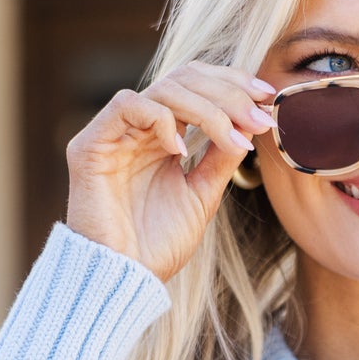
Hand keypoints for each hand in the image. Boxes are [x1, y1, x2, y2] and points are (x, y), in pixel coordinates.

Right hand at [65, 62, 276, 281]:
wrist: (125, 280)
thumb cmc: (158, 246)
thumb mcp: (202, 196)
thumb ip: (221, 158)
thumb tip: (251, 122)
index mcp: (161, 137)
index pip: (195, 87)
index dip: (232, 84)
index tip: (267, 98)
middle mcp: (138, 129)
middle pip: (183, 79)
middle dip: (228, 93)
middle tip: (260, 117)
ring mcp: (114, 134)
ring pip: (163, 89)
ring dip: (207, 109)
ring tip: (233, 140)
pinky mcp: (91, 145)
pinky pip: (127, 105)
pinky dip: (161, 119)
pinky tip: (180, 150)